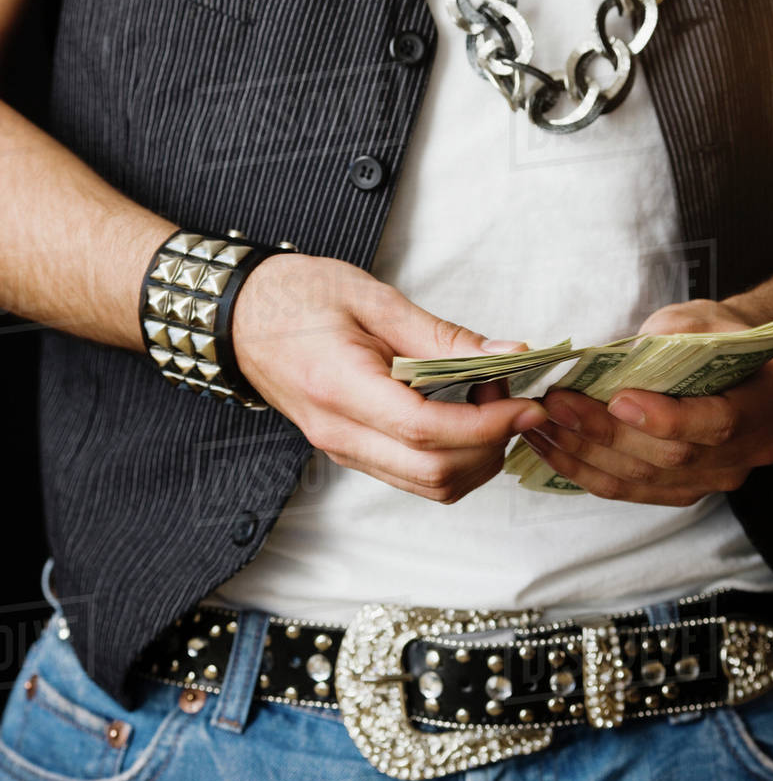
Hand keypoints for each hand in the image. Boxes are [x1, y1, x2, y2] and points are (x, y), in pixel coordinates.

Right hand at [231, 254, 546, 502]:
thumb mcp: (373, 299)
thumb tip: (505, 357)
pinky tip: (463, 416)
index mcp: (340, 388)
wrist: (238, 316)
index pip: (427, 431)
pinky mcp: (349, 450)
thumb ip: (440, 336)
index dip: (487, 424)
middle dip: (490, 445)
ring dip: (474, 457)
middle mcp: (339, 433)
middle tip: (511, 398)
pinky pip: (410, 474)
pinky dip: (450, 457)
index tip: (526, 403)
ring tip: (488, 403)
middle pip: (434, 473)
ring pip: (427, 484)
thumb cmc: (297, 296)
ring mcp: (342, 448)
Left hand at [522, 299, 772, 506]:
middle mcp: (755, 447)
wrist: (733, 361)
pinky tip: (553, 447)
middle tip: (557, 404)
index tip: (617, 399)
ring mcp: (721, 477)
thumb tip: (618, 361)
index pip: (720, 421)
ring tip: (542, 424)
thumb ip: (670, 335)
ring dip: (587, 453)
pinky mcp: (686, 490)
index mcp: (771, 398)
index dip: (666, 418)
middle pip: (674, 456)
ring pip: (646, 479)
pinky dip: (587, 471)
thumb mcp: (700, 316)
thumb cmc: (715, 332)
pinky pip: (633, 491)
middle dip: (607, 432)